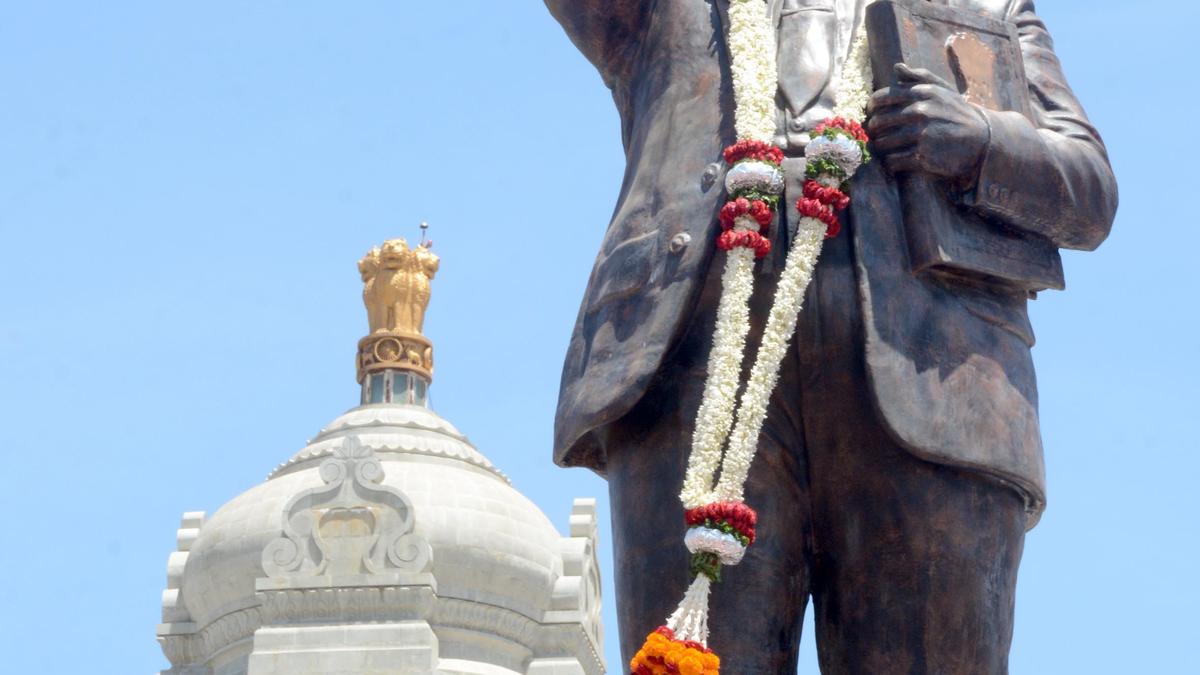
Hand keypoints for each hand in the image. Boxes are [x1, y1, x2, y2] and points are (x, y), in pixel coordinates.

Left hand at [866, 63, 989, 179]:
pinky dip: (890, 163)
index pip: (882, 98)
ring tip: (881, 148)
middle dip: (872, 130)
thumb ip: (919, 76)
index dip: (871, 107)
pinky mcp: (923, 155)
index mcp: (921, 93)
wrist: (981, 138)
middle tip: (874, 134)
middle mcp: (920, 112)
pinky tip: (894, 161)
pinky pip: (893, 161)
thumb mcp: (943, 89)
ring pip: (883, 143)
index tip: (871, 114)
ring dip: (879, 147)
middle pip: (879, 122)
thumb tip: (896, 67)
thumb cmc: (957, 112)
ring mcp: (921, 134)